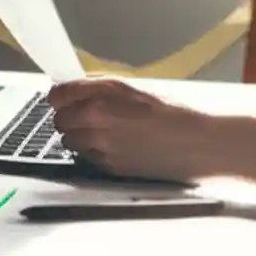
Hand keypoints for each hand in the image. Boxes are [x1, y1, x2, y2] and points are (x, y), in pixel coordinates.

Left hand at [48, 77, 217, 181]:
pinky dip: (91, 151)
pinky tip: (111, 144)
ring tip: (99, 130)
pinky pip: (86, 157)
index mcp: (104, 96)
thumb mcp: (135, 88)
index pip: (59, 95)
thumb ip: (102, 88)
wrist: (196, 143)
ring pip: (69, 142)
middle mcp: (97, 121)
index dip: (60, 96)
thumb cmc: (173, 113)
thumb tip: (77, 89)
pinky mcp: (109, 167)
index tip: (62, 96)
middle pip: (59, 120)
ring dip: (77, 135)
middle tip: (83, 113)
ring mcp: (101, 146)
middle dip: (68, 116)